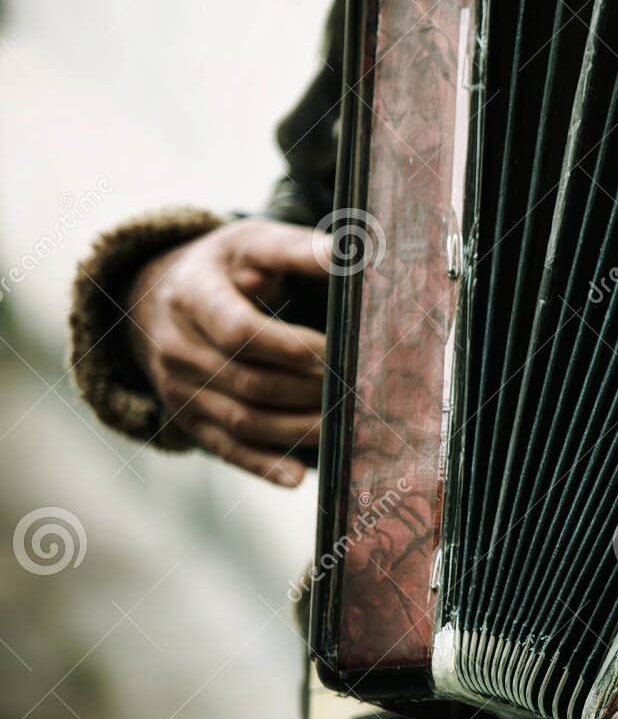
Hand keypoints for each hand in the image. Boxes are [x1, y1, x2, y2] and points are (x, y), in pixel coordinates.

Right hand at [126, 219, 331, 485]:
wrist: (159, 295)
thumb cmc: (225, 266)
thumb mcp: (251, 242)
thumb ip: (294, 249)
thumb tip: (341, 254)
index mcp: (191, 296)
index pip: (238, 330)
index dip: (289, 346)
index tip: (333, 350)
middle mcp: (177, 346)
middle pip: (249, 381)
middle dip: (308, 390)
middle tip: (356, 389)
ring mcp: (179, 388)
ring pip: (243, 420)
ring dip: (298, 429)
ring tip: (345, 426)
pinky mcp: (188, 418)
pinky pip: (226, 448)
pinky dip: (262, 465)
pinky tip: (297, 477)